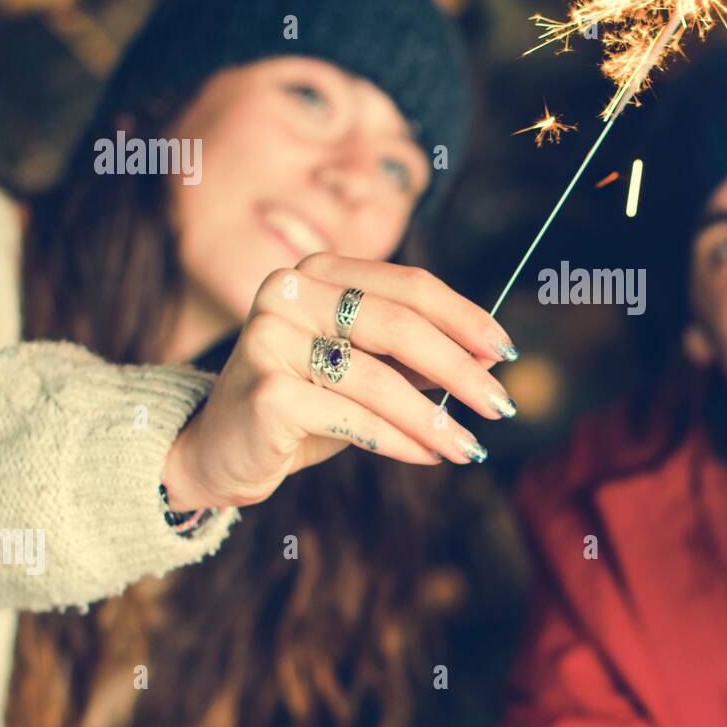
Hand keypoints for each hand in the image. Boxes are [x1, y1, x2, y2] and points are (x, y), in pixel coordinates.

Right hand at [162, 253, 517, 508]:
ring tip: (469, 447)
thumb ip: (418, 358)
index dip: (464, 318)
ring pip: (378, 378)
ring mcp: (271, 337)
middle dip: (459, 368)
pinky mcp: (267, 390)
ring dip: (434, 418)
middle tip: (501, 404)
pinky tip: (427, 455)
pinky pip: (353, 416)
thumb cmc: (302, 404)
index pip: (408, 286)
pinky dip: (398, 438)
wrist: (220, 450)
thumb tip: (491, 357)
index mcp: (318, 272)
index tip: (506, 351)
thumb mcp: (366, 372)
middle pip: (398, 325)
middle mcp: (289, 292)